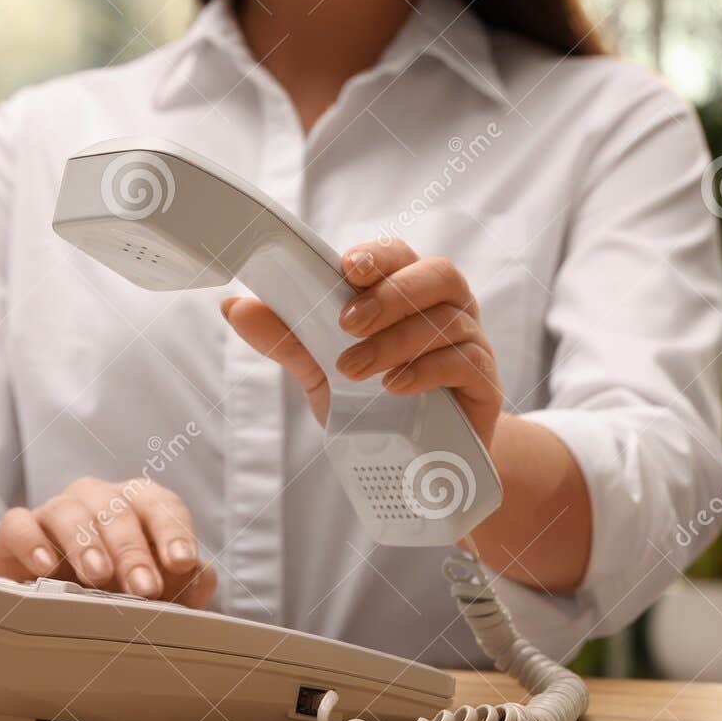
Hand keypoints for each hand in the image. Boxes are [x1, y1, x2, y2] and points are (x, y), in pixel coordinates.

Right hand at [0, 477, 216, 607]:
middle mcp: (101, 499)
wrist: (53, 599)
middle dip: (134, 552)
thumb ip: (187, 582)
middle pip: (119, 512)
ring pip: (71, 512)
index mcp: (141, 505)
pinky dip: (32, 542)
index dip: (174, 532)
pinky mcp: (17, 530)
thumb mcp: (158, 590)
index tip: (182, 563)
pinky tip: (45, 567)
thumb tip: (201, 576)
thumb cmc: (119, 589)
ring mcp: (57, 510)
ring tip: (99, 578)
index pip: (163, 507)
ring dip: (87, 544)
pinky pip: (20, 524)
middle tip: (145, 589)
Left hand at [222, 237, 503, 446]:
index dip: (377, 256)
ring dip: (396, 340)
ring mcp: (473, 344)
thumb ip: (289, 340)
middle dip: (390, 295)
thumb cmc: (380, 406)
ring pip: (448, 320)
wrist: (425, 465)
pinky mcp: (486, 384)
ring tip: (354, 369)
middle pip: (437, 275)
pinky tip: (396, 386)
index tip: (346, 268)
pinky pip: (466, 362)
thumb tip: (235, 307)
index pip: (400, 256)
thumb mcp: (326, 374)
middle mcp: (448, 310)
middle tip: (347, 325)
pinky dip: (427, 370)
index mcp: (411, 295)